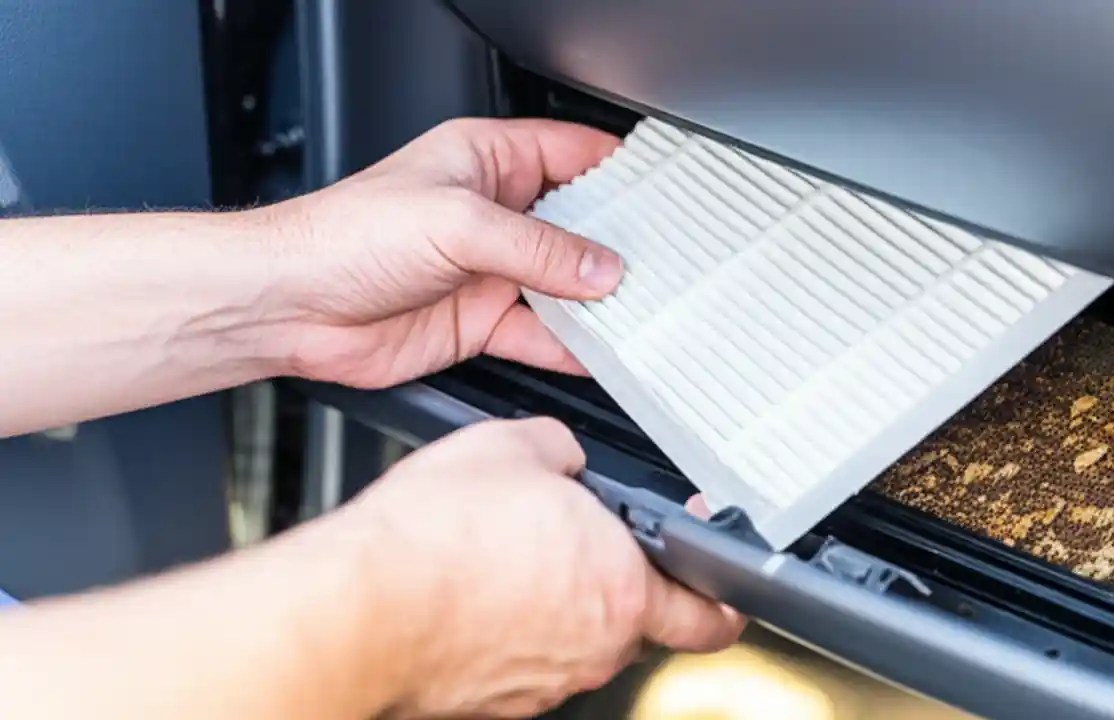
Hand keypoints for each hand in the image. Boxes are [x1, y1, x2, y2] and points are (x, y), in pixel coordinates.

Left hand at [254, 118, 623, 387]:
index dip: (615, 170)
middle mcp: (492, 213)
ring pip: (561, 287)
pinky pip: (538, 334)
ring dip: (595, 303)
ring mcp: (487, 271)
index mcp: (485, 161)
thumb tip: (598, 267)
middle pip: (575, 227)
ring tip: (638, 312)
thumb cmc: (345, 235)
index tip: (658, 192)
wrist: (290, 305)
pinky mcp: (477, 322)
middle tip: (657, 263)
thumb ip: (537, 247)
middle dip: (614, 246)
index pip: (570, 154)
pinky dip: (568, 346)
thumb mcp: (457, 223)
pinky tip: (595, 352)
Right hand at [335, 418, 743, 717]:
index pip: (710, 615)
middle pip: (631, 616)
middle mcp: (593, 647)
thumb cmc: (432, 540)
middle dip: (611, 576)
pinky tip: (470, 588)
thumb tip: (563, 459)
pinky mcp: (495, 700)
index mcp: (622, 587)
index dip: (719, 593)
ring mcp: (543, 682)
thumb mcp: (514, 446)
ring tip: (503, 555)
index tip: (716, 578)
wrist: (356, 608)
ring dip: (553, 601)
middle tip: (572, 535)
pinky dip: (509, 627)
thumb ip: (562, 451)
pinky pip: (521, 657)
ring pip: (571, 636)